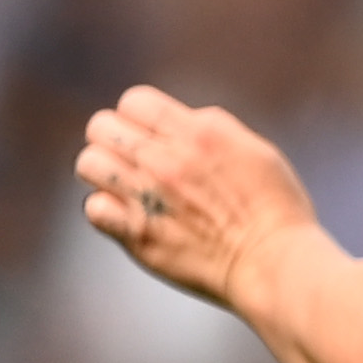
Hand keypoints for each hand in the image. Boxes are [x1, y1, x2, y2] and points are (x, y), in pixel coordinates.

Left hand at [78, 85, 319, 311]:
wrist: (271, 261)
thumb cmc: (273, 205)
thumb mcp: (252, 148)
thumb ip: (210, 130)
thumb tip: (179, 124)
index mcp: (199, 132)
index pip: (134, 101)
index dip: (139, 115)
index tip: (151, 131)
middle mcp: (166, 159)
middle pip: (101, 127)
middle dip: (113, 137)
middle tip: (132, 156)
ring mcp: (147, 197)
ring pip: (88, 164)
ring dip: (104, 170)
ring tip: (126, 183)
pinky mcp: (137, 234)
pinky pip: (94, 208)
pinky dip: (107, 209)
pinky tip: (130, 214)